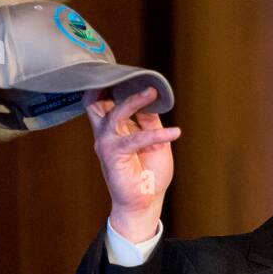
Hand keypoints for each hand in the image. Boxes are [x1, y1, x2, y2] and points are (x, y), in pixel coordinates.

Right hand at [83, 85, 180, 242]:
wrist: (145, 202)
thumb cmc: (148, 173)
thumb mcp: (154, 141)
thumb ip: (149, 121)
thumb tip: (150, 100)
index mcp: (112, 128)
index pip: (103, 99)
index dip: (112, 84)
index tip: (129, 71)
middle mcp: (105, 133)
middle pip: (97, 100)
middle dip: (111, 84)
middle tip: (132, 73)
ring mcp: (106, 143)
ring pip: (116, 114)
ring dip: (135, 101)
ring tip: (152, 92)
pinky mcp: (113, 156)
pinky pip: (135, 139)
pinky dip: (157, 135)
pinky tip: (175, 133)